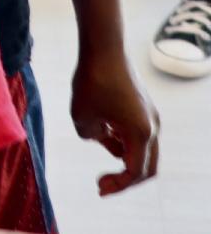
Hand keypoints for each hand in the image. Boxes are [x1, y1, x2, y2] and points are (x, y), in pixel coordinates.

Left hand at [71, 45, 159, 194]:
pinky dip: (122, 138)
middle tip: (102, 183)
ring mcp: (149, 114)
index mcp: (141, 133)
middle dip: (126, 179)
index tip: (98, 188)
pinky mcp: (142, 104)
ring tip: (97, 138)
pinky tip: (101, 127)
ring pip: (142, 148)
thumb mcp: (82, 118)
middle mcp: (152, 126)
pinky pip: (136, 131)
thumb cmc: (92, 80)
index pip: (135, 172)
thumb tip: (105, 137)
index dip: (118, 185)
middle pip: (147, 166)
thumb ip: (93, 138)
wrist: (103, 45)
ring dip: (122, 155)